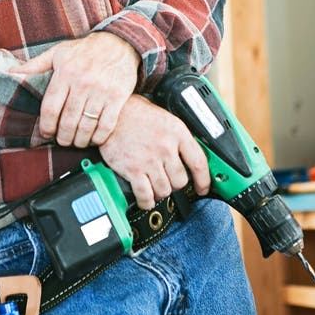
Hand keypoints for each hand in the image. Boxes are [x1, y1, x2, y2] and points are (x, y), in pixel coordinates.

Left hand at [10, 33, 139, 146]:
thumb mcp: (58, 52)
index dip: (47, 126)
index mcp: (65, 72)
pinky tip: (93, 138)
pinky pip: (106, 126)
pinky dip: (98, 138)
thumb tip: (10, 73)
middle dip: (63, 137)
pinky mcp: (118, 97)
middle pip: (68, 122)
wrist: (119, 43)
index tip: (47, 133)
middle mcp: (83, 82)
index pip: (50, 108)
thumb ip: (35, 65)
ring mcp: (101, 91)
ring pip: (86, 127)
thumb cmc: (84, 50)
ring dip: (79, 141)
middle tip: (62, 140)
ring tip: (76, 142)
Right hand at [99, 94, 210, 208]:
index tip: (203, 187)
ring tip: (155, 187)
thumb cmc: (134, 112)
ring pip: (164, 190)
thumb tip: (187, 154)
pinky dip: (146, 201)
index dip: (204, 180)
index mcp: (177, 132)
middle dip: (175, 184)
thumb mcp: (163, 117)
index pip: (198, 162)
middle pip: (180, 181)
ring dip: (160, 192)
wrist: (110, 114)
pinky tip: (146, 199)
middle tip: (169, 181)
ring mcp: (149, 160)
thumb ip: (176, 135)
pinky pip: (145, 195)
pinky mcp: (133, 170)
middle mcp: (165, 147)